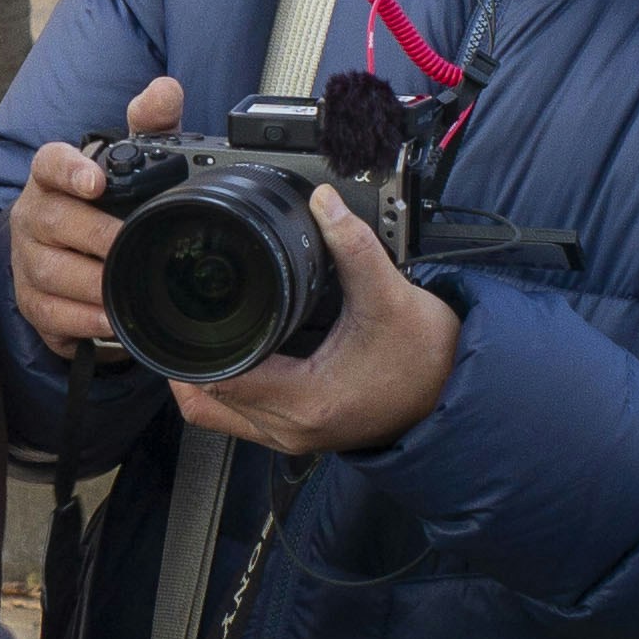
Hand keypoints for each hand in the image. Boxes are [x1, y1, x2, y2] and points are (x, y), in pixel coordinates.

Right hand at [8, 75, 176, 359]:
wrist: (75, 253)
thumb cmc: (106, 203)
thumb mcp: (132, 161)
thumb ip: (150, 124)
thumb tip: (165, 90)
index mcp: (53, 176)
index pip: (49, 163)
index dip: (69, 170)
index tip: (95, 181)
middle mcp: (32, 215)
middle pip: (51, 223)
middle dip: (94, 237)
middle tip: (129, 245)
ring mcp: (27, 260)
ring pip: (48, 272)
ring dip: (89, 284)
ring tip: (123, 289)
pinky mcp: (32, 301)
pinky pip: (48, 314)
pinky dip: (80, 321)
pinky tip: (109, 320)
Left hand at [170, 181, 463, 459]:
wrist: (458, 392)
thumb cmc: (429, 358)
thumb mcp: (390, 296)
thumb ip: (353, 245)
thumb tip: (324, 201)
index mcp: (304, 401)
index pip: (219, 378)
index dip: (194, 344)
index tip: (185, 310)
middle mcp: (290, 429)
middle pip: (205, 401)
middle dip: (188, 358)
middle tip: (180, 314)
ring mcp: (292, 437)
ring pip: (217, 415)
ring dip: (202, 377)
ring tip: (199, 331)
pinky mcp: (298, 433)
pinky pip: (239, 419)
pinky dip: (226, 388)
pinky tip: (231, 352)